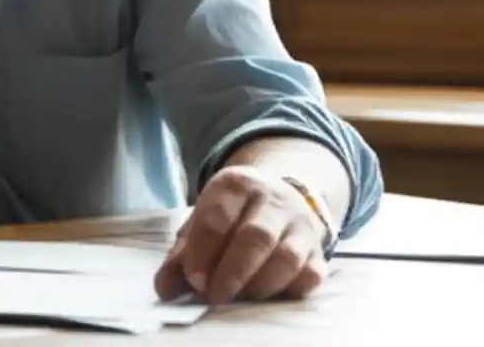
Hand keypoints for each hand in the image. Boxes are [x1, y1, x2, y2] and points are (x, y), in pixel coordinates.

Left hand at [154, 166, 329, 304]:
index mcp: (236, 185)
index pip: (218, 215)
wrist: (280, 198)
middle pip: (256, 237)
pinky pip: (309, 276)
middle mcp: (272, 200)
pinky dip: (286, 291)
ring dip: (258, 285)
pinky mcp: (319, 252)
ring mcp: (300, 226)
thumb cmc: (230, 218)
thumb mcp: (200, 224)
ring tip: (238, 298)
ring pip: (286, 258)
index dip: (204, 251)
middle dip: (231, 272)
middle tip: (213, 297)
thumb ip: (181, 257)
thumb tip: (165, 289)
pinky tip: (266, 297)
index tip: (194, 279)